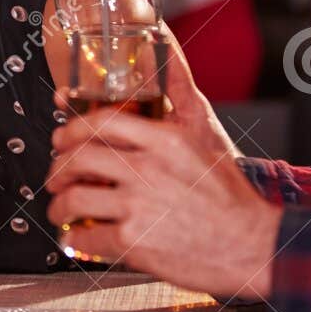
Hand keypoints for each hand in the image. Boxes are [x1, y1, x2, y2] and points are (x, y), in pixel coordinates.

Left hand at [44, 31, 276, 299]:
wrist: (254, 245)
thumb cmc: (231, 197)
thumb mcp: (206, 139)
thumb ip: (175, 105)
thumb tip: (157, 67)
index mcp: (165, 140)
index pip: (101, 122)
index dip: (71, 128)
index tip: (62, 136)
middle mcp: (148, 169)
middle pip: (78, 157)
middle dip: (57, 168)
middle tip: (56, 177)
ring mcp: (138, 205)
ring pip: (74, 198)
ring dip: (59, 205)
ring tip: (60, 210)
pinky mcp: (134, 242)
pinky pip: (87, 238)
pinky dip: (76, 240)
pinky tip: (78, 239)